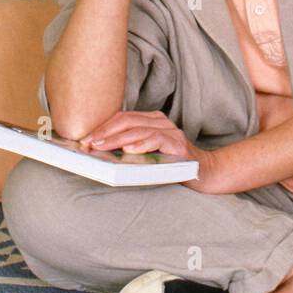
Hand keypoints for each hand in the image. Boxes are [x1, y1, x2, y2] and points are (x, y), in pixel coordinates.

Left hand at [77, 110, 224, 193]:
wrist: (207, 173)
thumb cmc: (174, 166)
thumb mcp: (150, 154)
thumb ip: (132, 149)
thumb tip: (102, 152)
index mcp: (151, 121)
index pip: (122, 118)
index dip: (102, 126)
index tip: (85, 138)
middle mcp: (161, 122)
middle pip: (127, 121)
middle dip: (104, 132)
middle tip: (88, 143)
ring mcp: (170, 131)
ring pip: (138, 130)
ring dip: (117, 139)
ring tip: (101, 146)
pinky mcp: (178, 144)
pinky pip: (157, 140)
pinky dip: (141, 144)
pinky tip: (129, 150)